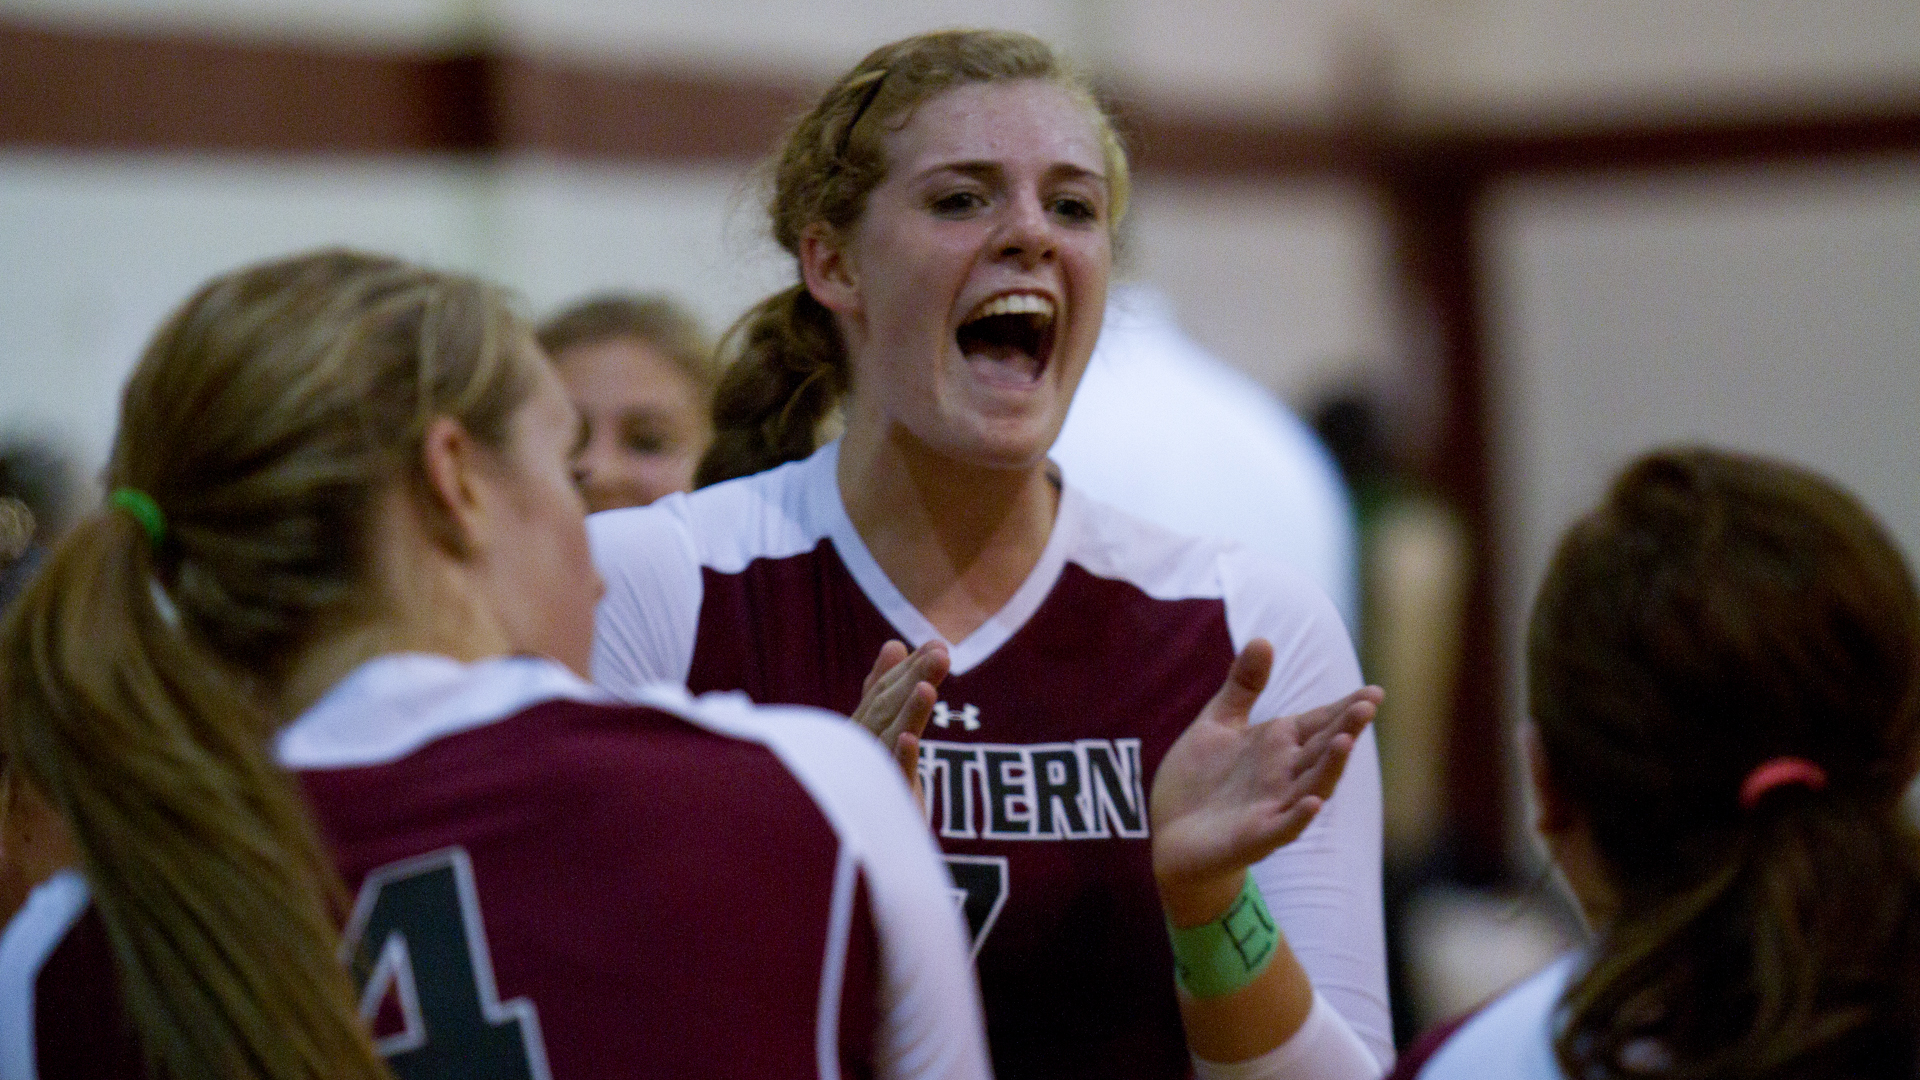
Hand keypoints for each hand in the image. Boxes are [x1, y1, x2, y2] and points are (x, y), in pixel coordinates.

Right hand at [850, 639, 949, 801]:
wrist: (871, 850)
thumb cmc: (873, 784)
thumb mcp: (882, 731)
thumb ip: (885, 689)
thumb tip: (894, 644)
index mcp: (859, 732)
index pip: (883, 693)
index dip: (908, 668)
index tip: (934, 644)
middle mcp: (858, 750)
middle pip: (887, 709)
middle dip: (914, 678)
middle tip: (941, 652)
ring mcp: (868, 777)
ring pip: (889, 738)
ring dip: (908, 713)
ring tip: (927, 687)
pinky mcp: (884, 806)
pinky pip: (891, 780)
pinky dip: (898, 757)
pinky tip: (909, 738)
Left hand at [1151, 639, 1379, 925]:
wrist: (1171, 835)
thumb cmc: (1199, 781)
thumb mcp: (1218, 723)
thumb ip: (1243, 686)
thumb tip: (1264, 638)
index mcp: (1278, 745)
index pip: (1320, 721)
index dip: (1345, 708)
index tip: (1373, 692)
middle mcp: (1284, 775)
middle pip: (1322, 749)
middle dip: (1346, 728)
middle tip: (1368, 705)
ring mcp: (1273, 807)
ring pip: (1312, 785)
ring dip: (1330, 766)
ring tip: (1344, 741)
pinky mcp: (1255, 837)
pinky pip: (1283, 826)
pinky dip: (1299, 815)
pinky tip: (1313, 802)